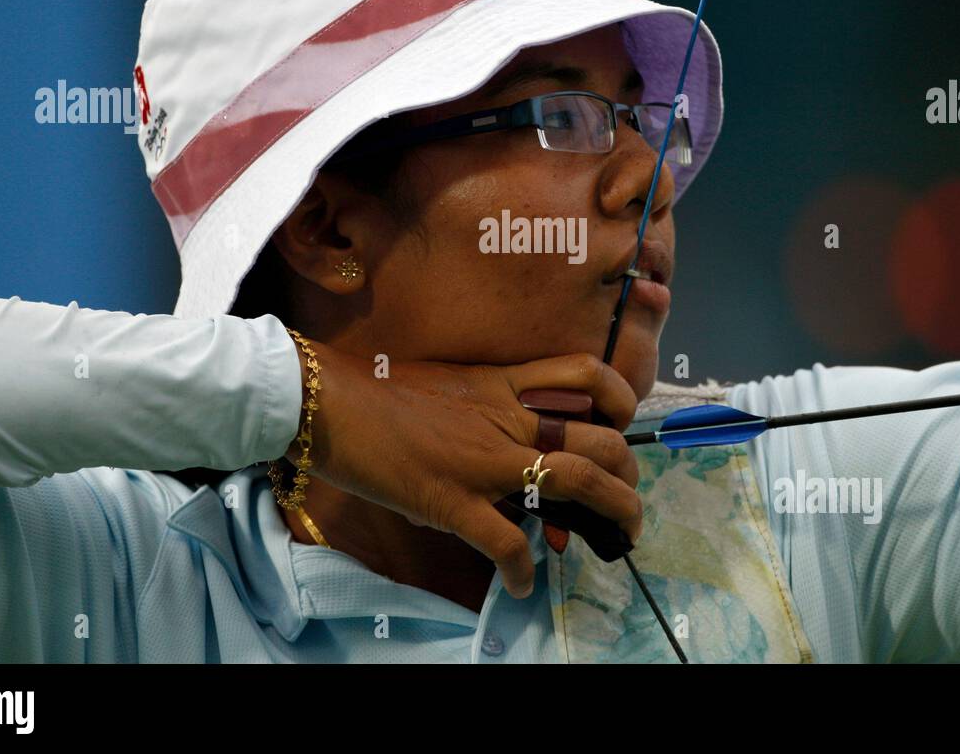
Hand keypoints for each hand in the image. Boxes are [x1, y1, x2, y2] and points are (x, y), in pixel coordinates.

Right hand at [285, 343, 641, 598]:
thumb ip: (486, 407)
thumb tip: (505, 437)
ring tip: (620, 536)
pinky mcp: (455, 501)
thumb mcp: (450, 384)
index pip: (585, 376)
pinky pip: (507, 542)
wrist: (330, 401)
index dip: (618, 399)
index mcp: (504, 385)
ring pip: (577, 479)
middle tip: (629, 497)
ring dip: (614, 511)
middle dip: (629, 473)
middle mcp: (507, 418)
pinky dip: (524, 568)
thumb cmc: (379, 390)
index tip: (619, 424)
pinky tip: (525, 584)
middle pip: (599, 437)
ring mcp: (486, 460)